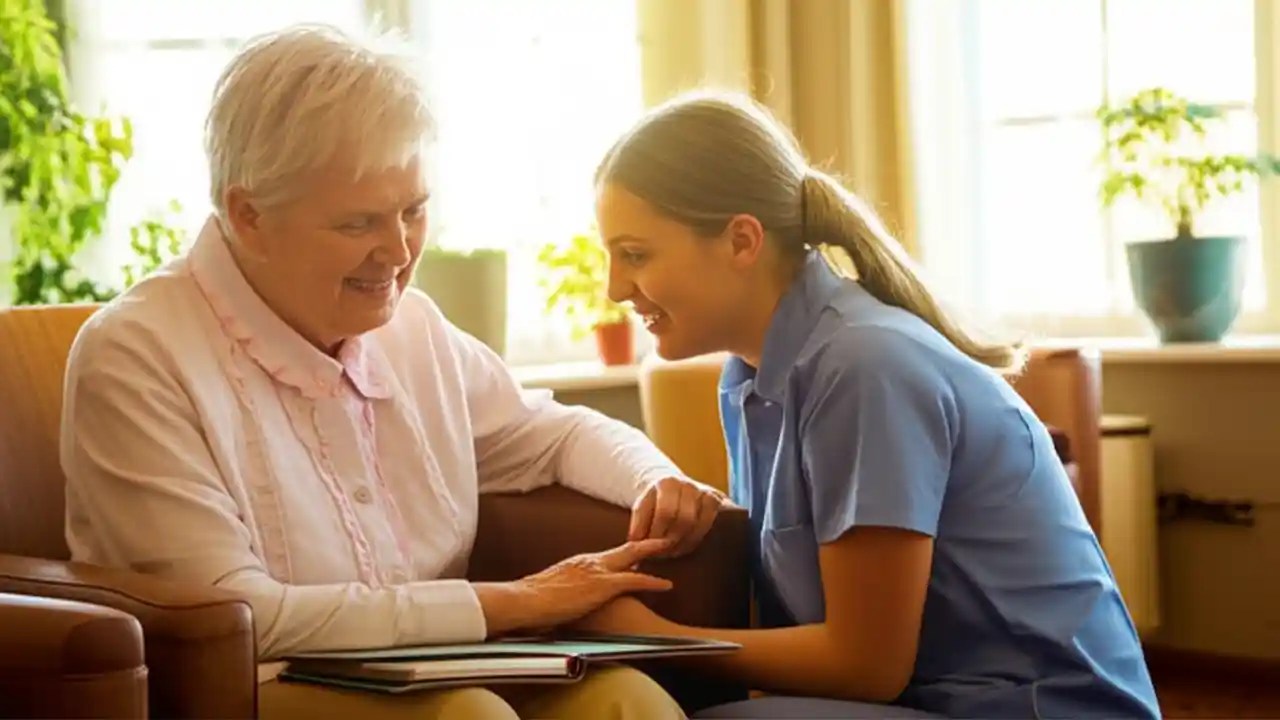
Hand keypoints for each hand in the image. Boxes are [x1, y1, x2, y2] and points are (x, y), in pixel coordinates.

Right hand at [473, 538, 673, 635]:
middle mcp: (589, 562)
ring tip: (671, 549)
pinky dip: (653, 581)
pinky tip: (667, 584)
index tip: (637, 553)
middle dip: (645, 543)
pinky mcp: (602, 586)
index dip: (624, 555)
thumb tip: (561, 603)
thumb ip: (562, 593)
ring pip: (633, 557)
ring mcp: (596, 572)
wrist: (523, 601)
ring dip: (654, 553)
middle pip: (624, 548)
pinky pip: (634, 580)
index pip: (607, 557)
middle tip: (663, 538)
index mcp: (577, 564)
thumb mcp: (548, 592)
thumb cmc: (530, 602)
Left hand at [629, 476, 728, 556]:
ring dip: (681, 544)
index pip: (665, 513)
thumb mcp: (642, 510)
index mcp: (667, 483)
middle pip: (683, 520)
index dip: (656, 534)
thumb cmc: (654, 504)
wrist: (675, 491)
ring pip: (695, 525)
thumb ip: (638, 526)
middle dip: (669, 541)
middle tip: (659, 554)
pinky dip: (695, 540)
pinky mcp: (715, 501)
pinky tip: (684, 546)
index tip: (647, 548)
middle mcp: (688, 485)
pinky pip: (707, 526)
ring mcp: (704, 492)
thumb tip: (634, 547)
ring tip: (670, 552)